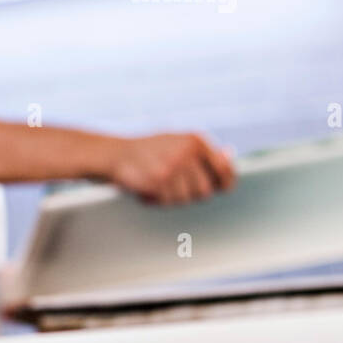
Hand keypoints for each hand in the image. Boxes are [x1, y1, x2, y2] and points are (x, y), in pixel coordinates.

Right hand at [109, 133, 235, 204]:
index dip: (225, 183)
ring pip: (186, 199)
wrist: (113, 153)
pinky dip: (157, 201)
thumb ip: (203, 151)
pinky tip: (148, 190)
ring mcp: (172, 166)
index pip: (224, 169)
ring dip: (172, 198)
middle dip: (191, 194)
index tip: (221, 189)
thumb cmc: (147, 150)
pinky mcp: (158, 181)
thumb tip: (229, 156)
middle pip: (206, 191)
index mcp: (195, 140)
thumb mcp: (177, 142)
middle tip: (175, 188)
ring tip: (158, 187)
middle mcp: (186, 152)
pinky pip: (167, 202)